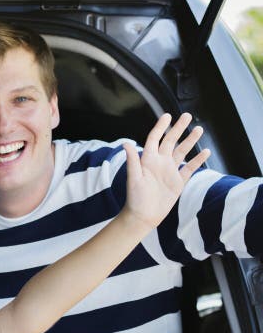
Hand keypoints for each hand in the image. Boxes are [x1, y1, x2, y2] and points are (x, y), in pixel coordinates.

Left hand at [123, 112, 209, 229]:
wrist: (143, 216)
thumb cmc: (135, 198)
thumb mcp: (134, 178)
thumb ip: (132, 160)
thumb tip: (126, 143)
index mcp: (148, 160)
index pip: (154, 139)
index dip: (160, 127)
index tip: (167, 116)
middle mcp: (159, 163)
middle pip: (170, 141)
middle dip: (178, 128)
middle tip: (187, 116)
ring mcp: (169, 171)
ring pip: (182, 152)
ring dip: (190, 141)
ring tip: (199, 129)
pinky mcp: (178, 182)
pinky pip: (189, 168)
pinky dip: (197, 160)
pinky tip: (205, 152)